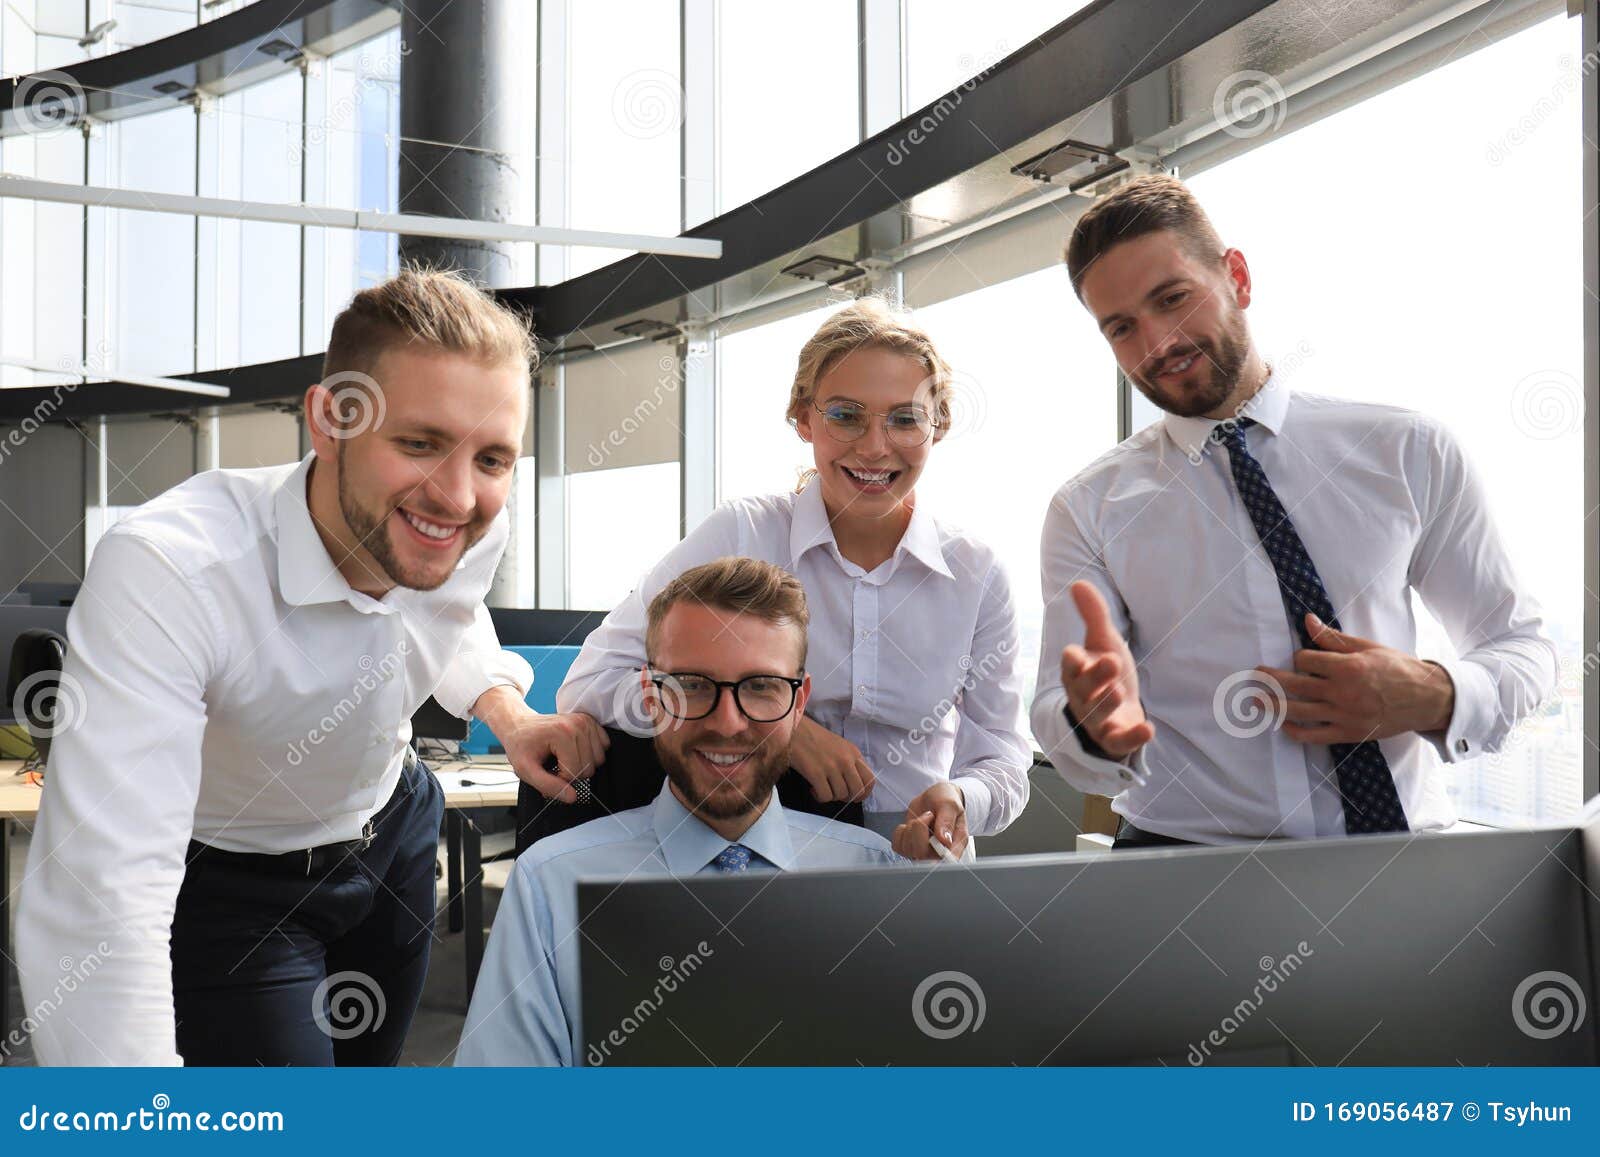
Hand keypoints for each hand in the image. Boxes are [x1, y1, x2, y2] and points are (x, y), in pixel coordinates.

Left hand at [475, 687, 608, 801]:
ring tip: (564, 758)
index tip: (547, 772)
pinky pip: (604, 746)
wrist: (519, 726)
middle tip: (556, 765)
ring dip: (583, 764)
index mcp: (562, 734)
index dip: (561, 779)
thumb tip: (571, 796)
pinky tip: (575, 751)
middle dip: (573, 773)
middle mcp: (578, 724)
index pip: (576, 772)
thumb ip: (548, 785)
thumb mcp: (525, 770)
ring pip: (599, 759)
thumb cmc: (521, 745)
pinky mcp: (590, 721)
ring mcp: (586, 721)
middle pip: (590, 767)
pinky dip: (591, 753)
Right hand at [787, 715, 874, 802]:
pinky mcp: (816, 773)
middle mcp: (846, 760)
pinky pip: (825, 796)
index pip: (870, 780)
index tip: (853, 796)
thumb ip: (850, 762)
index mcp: (854, 753)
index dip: (863, 793)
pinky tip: (812, 788)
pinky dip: (819, 797)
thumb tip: (853, 785)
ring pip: (841, 795)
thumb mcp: (840, 746)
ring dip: (831, 796)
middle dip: (847, 798)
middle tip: (835, 793)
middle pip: (857, 791)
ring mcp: (832, 767)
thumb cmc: (814, 737)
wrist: (793, 729)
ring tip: (821, 787)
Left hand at [892, 782, 967, 860]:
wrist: (935, 798)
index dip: (937, 858)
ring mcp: (922, 852)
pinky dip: (901, 832)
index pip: (946, 863)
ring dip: (911, 828)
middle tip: (929, 815)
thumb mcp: (950, 805)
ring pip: (907, 849)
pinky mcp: (908, 848)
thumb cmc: (946, 800)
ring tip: (923, 818)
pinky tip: (912, 825)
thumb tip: (944, 840)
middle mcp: (938, 853)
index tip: (934, 839)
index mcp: (955, 846)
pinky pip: (897, 845)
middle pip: (921, 854)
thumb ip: (947, 821)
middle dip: (919, 829)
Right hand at [1059, 580, 1154, 758]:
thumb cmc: (1106, 672)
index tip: (1075, 652)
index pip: (1070, 665)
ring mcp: (1097, 719)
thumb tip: (1078, 583)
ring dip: (1106, 704)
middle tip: (1113, 662)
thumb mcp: (1104, 642)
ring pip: (1096, 714)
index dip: (1073, 660)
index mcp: (1078, 671)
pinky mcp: (1112, 738)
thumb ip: (1093, 615)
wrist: (1117, 710)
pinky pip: (1117, 742)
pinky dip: (1131, 738)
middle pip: (1084, 688)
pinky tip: (1148, 729)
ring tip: (1119, 693)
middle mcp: (1083, 696)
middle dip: (1095, 677)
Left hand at [1257, 614, 1454, 744]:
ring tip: (1254, 700)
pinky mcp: (1348, 733)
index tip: (1302, 658)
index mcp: (1347, 667)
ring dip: (1272, 705)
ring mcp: (1344, 715)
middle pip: (1295, 685)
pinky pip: (1314, 736)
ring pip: (1298, 711)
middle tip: (1256, 673)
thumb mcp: (1367, 647)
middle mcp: (1343, 692)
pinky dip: (1295, 732)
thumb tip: (1308, 621)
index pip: (1306, 660)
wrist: (1426, 699)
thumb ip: (1334, 638)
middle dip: (1272, 678)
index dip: (1300, 657)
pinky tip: (1282, 725)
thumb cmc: (1397, 668)